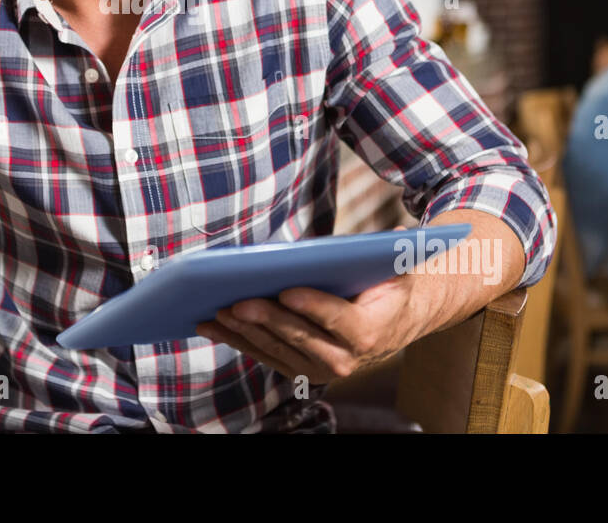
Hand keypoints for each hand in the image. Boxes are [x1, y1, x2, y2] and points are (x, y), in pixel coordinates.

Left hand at [195, 276, 420, 382]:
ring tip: (216, 313)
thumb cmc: (388, 285)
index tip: (287, 292)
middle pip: (299, 337)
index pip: (338, 320)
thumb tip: (384, 237)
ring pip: (276, 349)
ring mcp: (320, 369)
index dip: (313, 306)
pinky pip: (264, 355)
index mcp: (369, 332)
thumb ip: (385, 256)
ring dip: (243, 332)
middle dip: (266, 320)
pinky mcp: (300, 370)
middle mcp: (345, 359)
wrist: (396, 321)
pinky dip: (236, 340)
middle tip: (237, 302)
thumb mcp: (393, 268)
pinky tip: (211, 325)